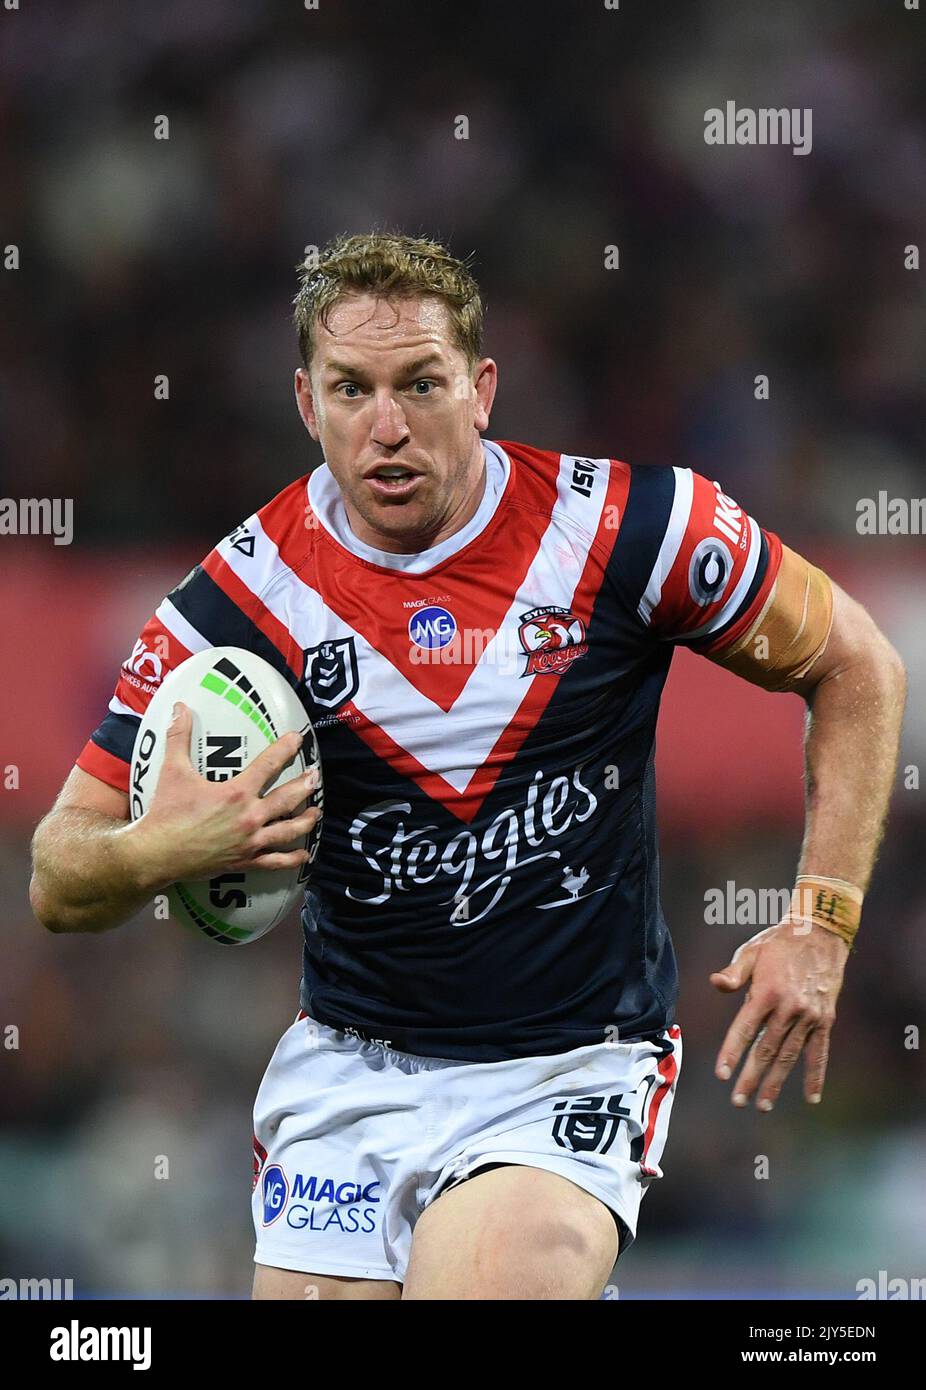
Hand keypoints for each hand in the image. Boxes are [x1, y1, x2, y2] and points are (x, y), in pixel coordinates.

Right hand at [129, 702, 319, 888]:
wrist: (157, 854)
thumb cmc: (166, 813)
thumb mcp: (172, 771)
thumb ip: (178, 737)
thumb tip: (179, 708)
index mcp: (237, 793)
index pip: (269, 765)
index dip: (286, 749)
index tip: (298, 739)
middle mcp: (249, 817)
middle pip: (288, 798)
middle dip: (305, 786)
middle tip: (315, 777)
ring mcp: (250, 842)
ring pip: (289, 830)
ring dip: (305, 820)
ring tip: (316, 812)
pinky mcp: (245, 861)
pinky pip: (276, 862)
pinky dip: (292, 858)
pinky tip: (304, 854)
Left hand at [709, 915, 850, 1109]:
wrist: (821, 934)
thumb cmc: (779, 943)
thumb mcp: (751, 952)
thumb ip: (733, 973)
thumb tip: (714, 983)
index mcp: (767, 992)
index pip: (745, 1030)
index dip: (732, 1053)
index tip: (721, 1075)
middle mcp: (789, 1008)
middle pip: (766, 1050)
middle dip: (751, 1078)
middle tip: (737, 1101)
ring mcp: (809, 1017)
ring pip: (789, 1056)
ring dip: (776, 1083)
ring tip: (763, 1105)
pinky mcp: (825, 1020)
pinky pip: (819, 1052)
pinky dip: (815, 1076)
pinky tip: (810, 1097)